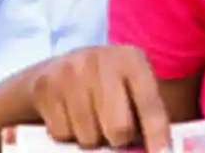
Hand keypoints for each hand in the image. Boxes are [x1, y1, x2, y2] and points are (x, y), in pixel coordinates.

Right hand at [27, 45, 172, 152]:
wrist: (55, 70)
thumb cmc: (107, 88)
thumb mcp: (131, 90)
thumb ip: (147, 117)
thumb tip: (159, 151)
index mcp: (131, 59)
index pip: (149, 105)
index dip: (157, 136)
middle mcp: (100, 60)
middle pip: (118, 128)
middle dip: (118, 139)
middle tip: (114, 133)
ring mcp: (70, 71)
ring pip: (88, 137)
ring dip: (91, 139)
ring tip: (90, 120)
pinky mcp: (45, 86)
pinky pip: (62, 134)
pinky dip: (67, 134)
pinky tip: (69, 116)